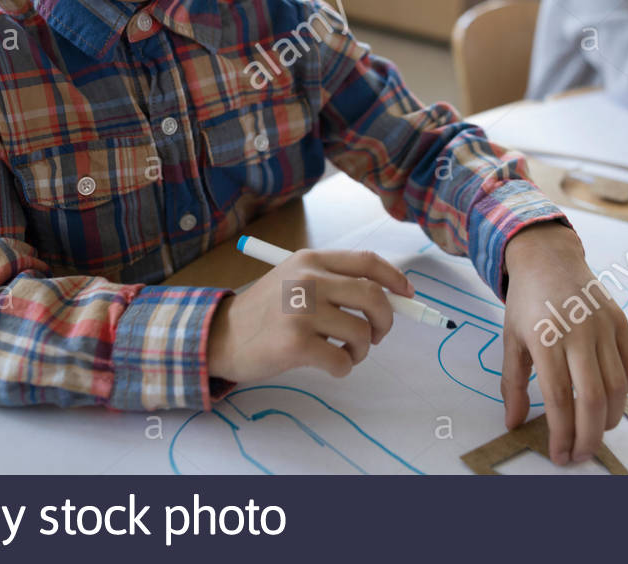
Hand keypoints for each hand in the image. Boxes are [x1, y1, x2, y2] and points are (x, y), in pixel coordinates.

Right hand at [206, 249, 413, 385]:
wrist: (220, 337)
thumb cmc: (265, 313)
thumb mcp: (295, 280)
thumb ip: (335, 283)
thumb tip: (390, 298)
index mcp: (311, 260)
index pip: (367, 262)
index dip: (395, 278)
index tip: (407, 295)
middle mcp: (308, 280)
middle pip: (372, 295)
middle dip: (385, 320)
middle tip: (377, 334)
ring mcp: (301, 311)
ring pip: (361, 332)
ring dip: (362, 349)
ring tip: (347, 353)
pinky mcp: (295, 344)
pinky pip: (342, 360)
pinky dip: (344, 368)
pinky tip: (328, 365)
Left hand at [500, 223, 627, 464]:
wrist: (548, 257)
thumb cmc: (527, 302)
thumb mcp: (510, 340)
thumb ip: (512, 384)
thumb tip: (514, 424)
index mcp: (545, 340)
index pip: (559, 399)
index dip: (562, 434)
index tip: (560, 455)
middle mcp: (578, 333)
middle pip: (593, 399)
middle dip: (589, 437)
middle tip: (581, 455)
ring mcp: (603, 326)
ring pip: (618, 387)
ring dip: (610, 418)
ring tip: (595, 431)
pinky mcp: (620, 320)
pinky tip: (613, 399)